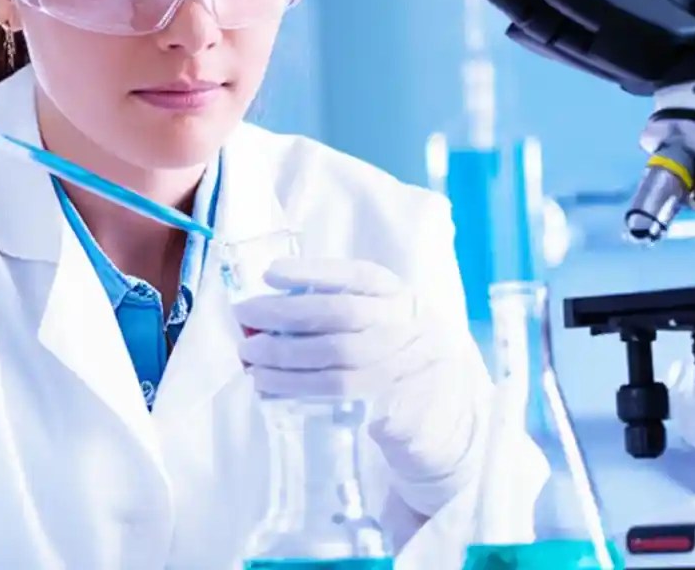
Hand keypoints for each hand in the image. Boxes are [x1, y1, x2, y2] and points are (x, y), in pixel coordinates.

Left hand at [233, 257, 480, 514]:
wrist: (448, 421)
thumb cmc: (400, 362)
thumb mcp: (384, 326)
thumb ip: (342, 313)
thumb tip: (274, 309)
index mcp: (404, 301)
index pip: (359, 277)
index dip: (313, 272)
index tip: (271, 273)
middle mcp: (410, 330)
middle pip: (344, 316)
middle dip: (287, 316)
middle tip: (246, 318)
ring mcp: (409, 372)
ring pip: (340, 363)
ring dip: (288, 361)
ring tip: (252, 359)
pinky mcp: (401, 413)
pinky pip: (344, 402)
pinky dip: (303, 393)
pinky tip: (273, 389)